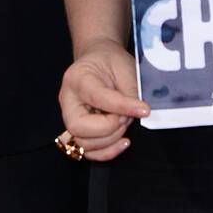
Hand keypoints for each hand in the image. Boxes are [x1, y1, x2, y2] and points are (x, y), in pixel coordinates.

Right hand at [59, 37, 148, 161]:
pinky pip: (88, 152)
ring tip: (124, 122)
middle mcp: (68, 100)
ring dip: (110, 139)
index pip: (98, 97)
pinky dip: (107, 151)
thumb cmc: (110, 62)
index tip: (144, 110)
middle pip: (79, 127)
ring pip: (83, 143)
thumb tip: (140, 113)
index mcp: (77, 78)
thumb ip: (130, 92)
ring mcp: (69, 118)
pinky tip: (122, 141)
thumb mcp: (124, 68)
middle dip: (110, 127)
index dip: (122, 106)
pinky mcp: (78, 132)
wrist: (99, 60)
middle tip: (126, 116)